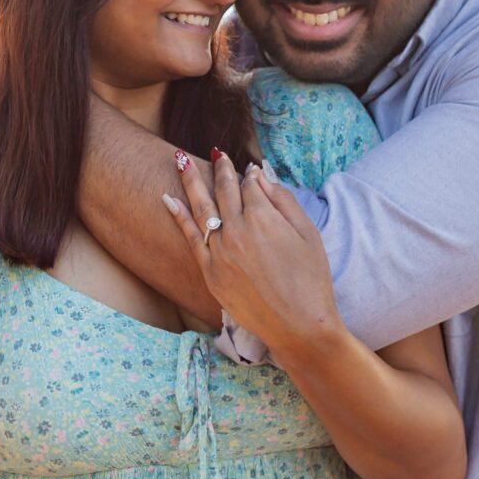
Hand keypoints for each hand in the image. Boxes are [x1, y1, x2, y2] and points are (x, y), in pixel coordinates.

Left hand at [164, 152, 341, 356]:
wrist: (298, 326)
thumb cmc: (311, 280)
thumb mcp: (308, 233)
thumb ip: (283, 201)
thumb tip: (262, 177)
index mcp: (263, 217)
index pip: (250, 185)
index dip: (251, 175)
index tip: (250, 168)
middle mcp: (237, 230)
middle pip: (224, 191)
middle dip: (221, 169)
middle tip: (216, 152)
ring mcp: (220, 251)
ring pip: (201, 207)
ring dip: (191, 180)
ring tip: (180, 159)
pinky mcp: (210, 271)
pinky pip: (189, 237)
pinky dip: (178, 216)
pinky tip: (168, 199)